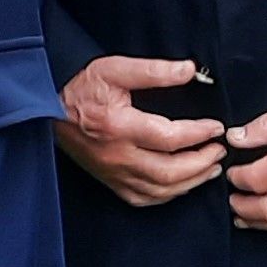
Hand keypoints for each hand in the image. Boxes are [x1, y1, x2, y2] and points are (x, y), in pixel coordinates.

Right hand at [55, 55, 226, 206]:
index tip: (216, 128)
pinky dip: (169, 194)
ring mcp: (113, 172)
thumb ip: (153, 71)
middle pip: (170, 171)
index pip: (170, 138)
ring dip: (192, 181)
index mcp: (119, 127)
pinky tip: (181, 184)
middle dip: (202, 163)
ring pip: (161, 189)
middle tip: (219, 150)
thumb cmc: (81, 88)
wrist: (47, 107)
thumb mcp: (114, 69)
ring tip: (210, 168)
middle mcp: (117, 155)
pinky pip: (145, 198)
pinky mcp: (110, 180)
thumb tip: (190, 70)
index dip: (199, 134)